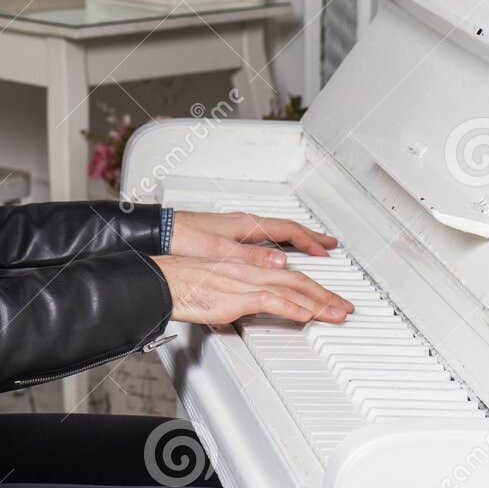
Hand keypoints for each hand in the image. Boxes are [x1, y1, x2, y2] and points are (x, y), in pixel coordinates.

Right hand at [150, 255, 353, 326]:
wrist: (163, 281)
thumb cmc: (184, 284)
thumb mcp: (219, 286)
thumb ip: (239, 295)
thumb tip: (252, 308)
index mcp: (247, 267)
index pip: (288, 275)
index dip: (313, 286)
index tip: (329, 299)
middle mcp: (251, 270)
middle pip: (297, 280)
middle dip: (325, 295)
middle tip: (344, 308)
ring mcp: (245, 282)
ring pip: (290, 289)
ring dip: (318, 303)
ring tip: (336, 314)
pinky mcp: (235, 296)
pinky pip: (269, 301)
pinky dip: (290, 308)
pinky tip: (305, 315)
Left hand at [168, 209, 337, 268]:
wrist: (158, 231)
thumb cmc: (183, 238)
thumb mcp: (219, 251)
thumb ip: (251, 258)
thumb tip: (281, 263)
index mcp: (246, 225)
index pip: (287, 230)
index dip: (309, 242)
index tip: (326, 252)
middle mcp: (244, 223)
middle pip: (286, 228)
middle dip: (310, 237)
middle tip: (329, 245)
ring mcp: (236, 228)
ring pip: (274, 232)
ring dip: (295, 239)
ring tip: (310, 247)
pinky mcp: (226, 235)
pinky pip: (262, 237)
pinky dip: (277, 243)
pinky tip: (275, 252)